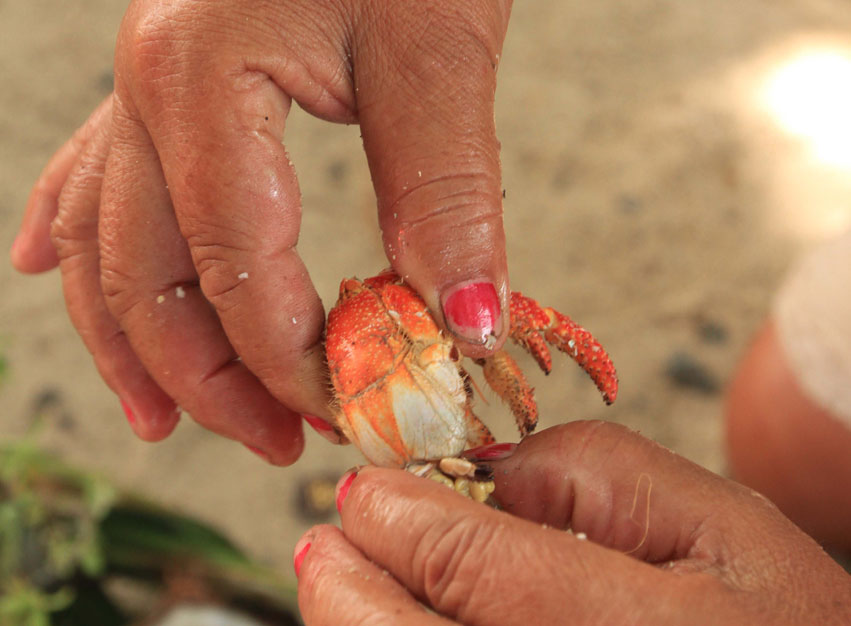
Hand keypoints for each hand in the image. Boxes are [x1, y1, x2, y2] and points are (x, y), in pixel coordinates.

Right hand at [10, 0, 511, 463]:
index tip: (356, 411)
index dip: (295, 362)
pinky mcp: (170, 81)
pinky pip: (95, 172)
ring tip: (162, 416)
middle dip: (213, 376)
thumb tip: (466, 325)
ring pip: (107, 241)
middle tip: (278, 442)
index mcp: (199, 76)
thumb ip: (447, 195)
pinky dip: (81, 239)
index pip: (238, 271)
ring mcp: (143, 80)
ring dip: (133, 338)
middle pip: (150, 275)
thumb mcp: (437, 54)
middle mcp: (146, 84)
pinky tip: (49, 271)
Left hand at [295, 422, 850, 624]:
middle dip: (345, 588)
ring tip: (342, 585)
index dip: (397, 520)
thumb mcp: (716, 517)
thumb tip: (474, 473)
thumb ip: (589, 471)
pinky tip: (396, 623)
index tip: (363, 491)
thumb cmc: (782, 620)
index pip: (469, 566)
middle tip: (327, 543)